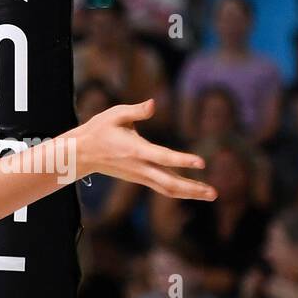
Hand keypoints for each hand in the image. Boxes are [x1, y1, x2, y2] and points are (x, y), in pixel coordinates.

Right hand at [71, 99, 216, 200]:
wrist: (82, 153)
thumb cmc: (99, 130)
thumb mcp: (114, 114)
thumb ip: (136, 110)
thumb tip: (153, 104)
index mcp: (135, 150)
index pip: (163, 157)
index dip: (182, 160)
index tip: (202, 162)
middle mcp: (139, 166)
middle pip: (169, 183)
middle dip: (192, 188)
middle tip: (214, 192)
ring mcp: (140, 175)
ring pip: (167, 189)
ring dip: (190, 192)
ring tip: (210, 194)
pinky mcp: (140, 178)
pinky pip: (162, 188)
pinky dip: (179, 190)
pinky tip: (193, 190)